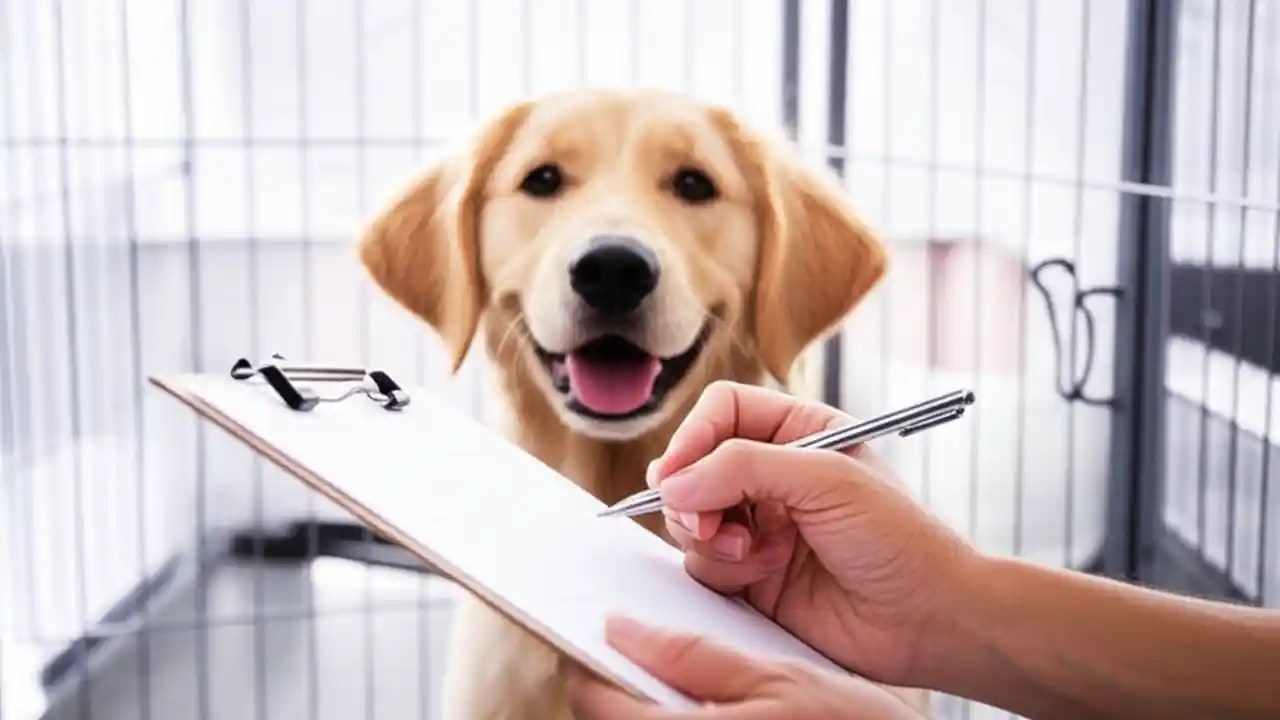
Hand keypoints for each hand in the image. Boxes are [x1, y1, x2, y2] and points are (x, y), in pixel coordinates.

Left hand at [564, 615, 922, 718]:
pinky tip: (696, 694)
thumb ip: (692, 656)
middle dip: (610, 682)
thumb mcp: (774, 675)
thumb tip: (621, 629)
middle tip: (626, 641)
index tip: (585, 631)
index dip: (584, 663)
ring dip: (641, 700)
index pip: (597, 703)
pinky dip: (672, 712)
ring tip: (664, 664)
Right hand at [648, 381, 975, 685]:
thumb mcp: (825, 480)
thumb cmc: (897, 539)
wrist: (926, 620)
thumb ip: (743, 467)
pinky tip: (768, 573)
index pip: (721, 411)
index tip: (677, 475)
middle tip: (707, 523)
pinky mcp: (749, 574)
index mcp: (798, 432)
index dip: (693, 437)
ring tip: (753, 553)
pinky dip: (724, 569)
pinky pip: (702, 563)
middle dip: (691, 495)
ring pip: (689, 516)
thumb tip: (672, 482)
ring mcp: (758, 525)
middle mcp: (772, 475)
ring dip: (709, 536)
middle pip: (692, 465)